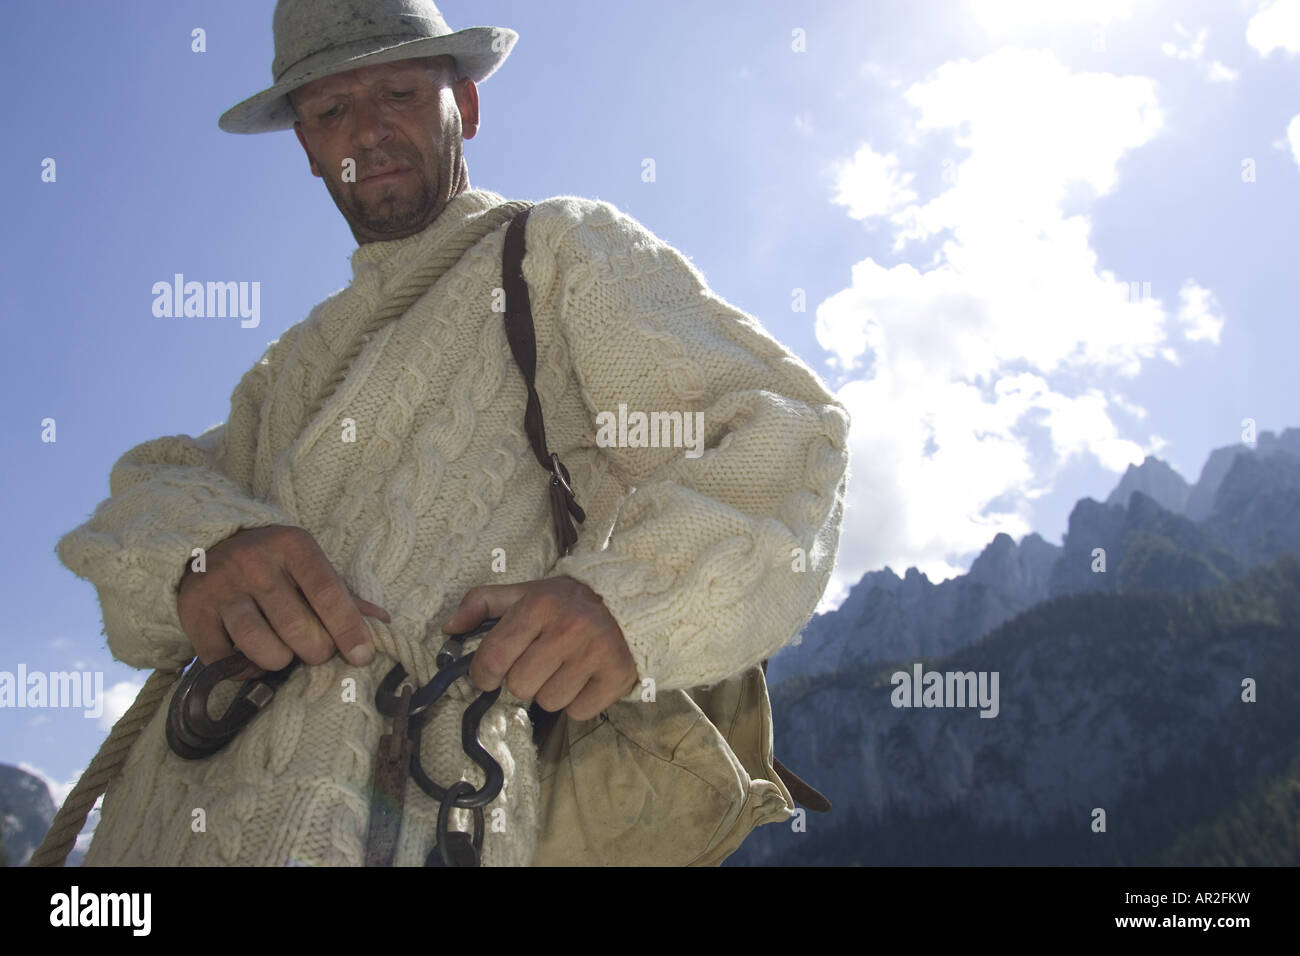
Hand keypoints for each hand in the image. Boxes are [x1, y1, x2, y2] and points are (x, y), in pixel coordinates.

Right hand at [177, 524, 390, 677]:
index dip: (348, 629)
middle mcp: (254, 562)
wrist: (208, 545)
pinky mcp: (193, 611)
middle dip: (316, 650)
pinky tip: (250, 655)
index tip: (362, 656)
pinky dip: (243, 669)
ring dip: (279, 660)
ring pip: (260, 646)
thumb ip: (345, 596)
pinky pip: (224, 660)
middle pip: (297, 628)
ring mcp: (221, 586)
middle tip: (316, 650)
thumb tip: (383, 625)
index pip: (328, 593)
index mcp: (293, 546)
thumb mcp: (310, 566)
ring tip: (282, 651)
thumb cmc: (275, 563)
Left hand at [442, 576, 637, 721]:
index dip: (484, 674)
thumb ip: (482, 604)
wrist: (631, 601)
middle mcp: (567, 628)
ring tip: (567, 669)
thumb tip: (449, 628)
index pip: (492, 659)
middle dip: (525, 679)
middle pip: (519, 687)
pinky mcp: (616, 676)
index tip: (491, 674)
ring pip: (549, 703)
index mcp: (538, 606)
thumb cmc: (568, 601)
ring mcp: (594, 653)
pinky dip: (579, 702)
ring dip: (553, 691)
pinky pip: (579, 712)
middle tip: (541, 663)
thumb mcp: (526, 592)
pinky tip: (586, 679)